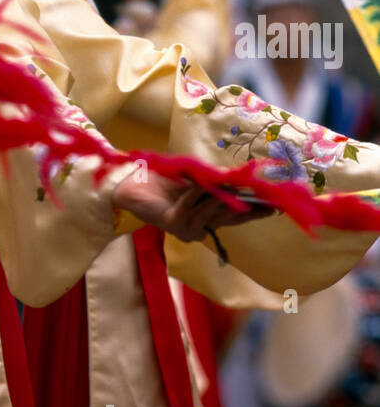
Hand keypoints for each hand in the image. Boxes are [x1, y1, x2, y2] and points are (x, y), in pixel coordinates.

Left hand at [112, 170, 273, 243]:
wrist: (130, 182)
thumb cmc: (163, 178)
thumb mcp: (196, 178)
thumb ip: (216, 183)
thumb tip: (240, 181)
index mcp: (207, 219)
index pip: (238, 218)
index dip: (256, 212)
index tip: (276, 205)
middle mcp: (199, 228)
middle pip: (230, 217)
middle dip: (247, 205)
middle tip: (264, 194)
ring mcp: (186, 229)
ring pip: (213, 211)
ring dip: (220, 195)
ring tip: (229, 182)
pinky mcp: (172, 223)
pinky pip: (191, 206)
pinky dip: (196, 193)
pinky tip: (199, 184)